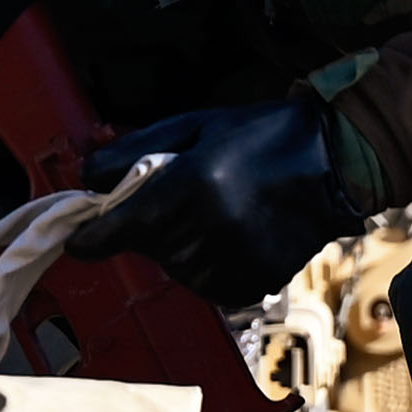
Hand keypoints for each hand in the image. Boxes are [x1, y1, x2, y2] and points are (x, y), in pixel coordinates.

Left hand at [66, 95, 365, 309]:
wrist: (334, 162)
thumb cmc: (262, 136)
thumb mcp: (194, 126)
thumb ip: (134, 151)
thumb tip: (87, 177)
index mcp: (188, 189)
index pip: (115, 232)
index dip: (89, 239)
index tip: (78, 240)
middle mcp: (208, 233)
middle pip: (147, 249)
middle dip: (150, 228)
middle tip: (179, 200)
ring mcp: (232, 263)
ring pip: (177, 270)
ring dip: (181, 248)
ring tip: (214, 215)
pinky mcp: (253, 283)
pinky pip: (209, 286)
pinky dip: (210, 265)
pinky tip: (234, 236)